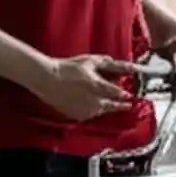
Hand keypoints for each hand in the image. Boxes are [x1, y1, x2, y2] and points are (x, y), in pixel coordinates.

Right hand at [31, 55, 148, 120]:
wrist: (46, 78)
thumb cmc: (68, 67)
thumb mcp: (90, 61)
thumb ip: (109, 64)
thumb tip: (123, 65)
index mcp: (96, 86)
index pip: (116, 93)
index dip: (124, 95)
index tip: (129, 95)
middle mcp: (91, 100)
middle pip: (111, 106)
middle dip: (120, 105)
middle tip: (128, 105)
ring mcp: (82, 109)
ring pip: (100, 111)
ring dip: (107, 108)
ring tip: (112, 105)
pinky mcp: (74, 114)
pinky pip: (89, 115)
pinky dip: (94, 112)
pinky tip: (94, 107)